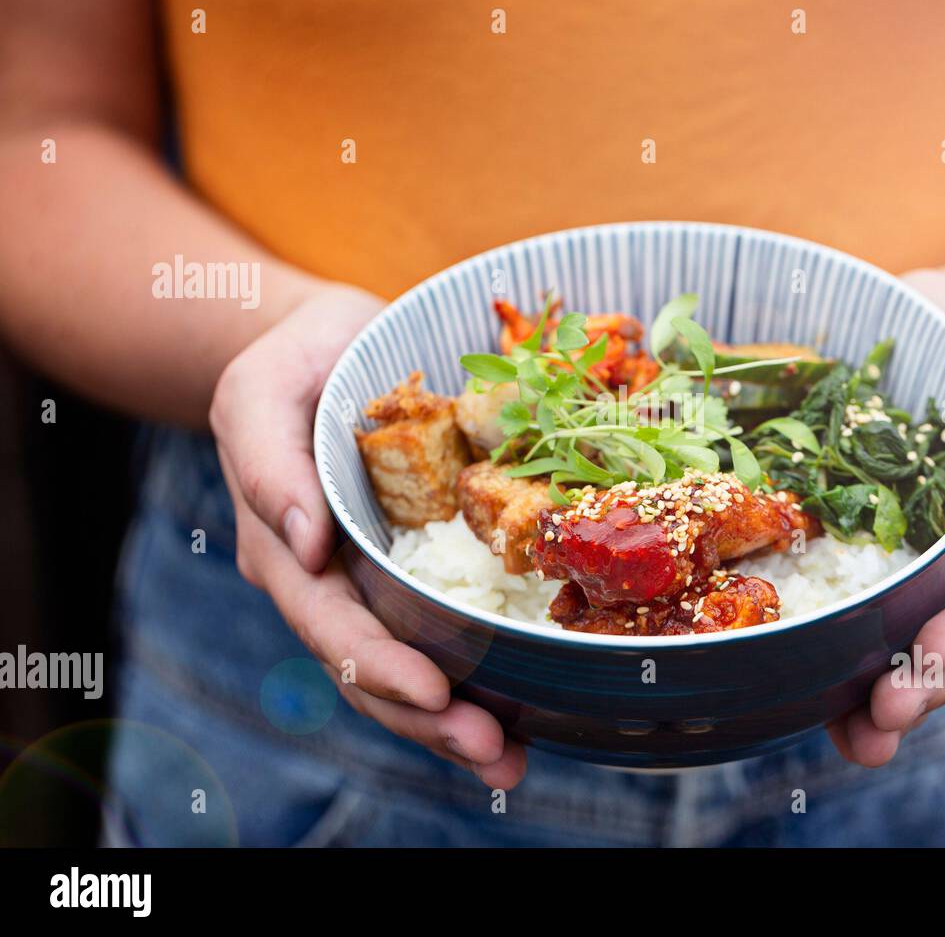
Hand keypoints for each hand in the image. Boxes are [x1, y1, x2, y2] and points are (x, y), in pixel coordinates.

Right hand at [210, 285, 526, 788]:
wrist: (331, 349)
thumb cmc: (297, 361)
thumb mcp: (261, 389)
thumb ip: (267, 459)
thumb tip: (303, 542)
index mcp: (284, 547)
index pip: (329, 622)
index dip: (378, 664)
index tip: (434, 693)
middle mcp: (325, 580)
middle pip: (368, 668)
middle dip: (428, 718)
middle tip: (494, 753)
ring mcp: (367, 584)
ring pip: (403, 670)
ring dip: (451, 723)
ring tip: (508, 761)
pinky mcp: (408, 574)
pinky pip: (436, 635)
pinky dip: (472, 679)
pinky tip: (517, 716)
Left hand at [828, 269, 944, 766]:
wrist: (934, 331)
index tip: (931, 655)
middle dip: (929, 682)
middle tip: (882, 722)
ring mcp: (932, 560)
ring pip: (926, 646)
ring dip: (896, 699)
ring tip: (860, 742)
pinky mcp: (885, 560)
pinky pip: (878, 621)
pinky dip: (857, 673)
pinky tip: (827, 713)